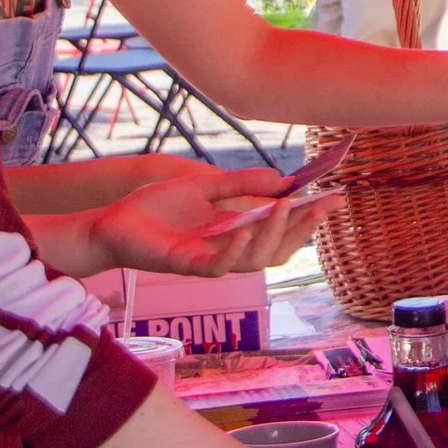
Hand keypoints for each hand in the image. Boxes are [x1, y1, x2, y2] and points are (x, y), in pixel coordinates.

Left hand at [91, 166, 334, 276]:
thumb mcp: (205, 188)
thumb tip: (282, 180)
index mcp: (235, 233)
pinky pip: (218, 266)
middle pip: (277, 251)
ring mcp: (209, 261)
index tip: (335, 198)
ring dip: (272, 236)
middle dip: (302, 230)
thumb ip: (240, 185)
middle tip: (321, 206)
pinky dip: (236, 250)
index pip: (281, 230)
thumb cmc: (155, 209)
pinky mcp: (186, 265)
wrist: (113, 222)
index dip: (308, 217)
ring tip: (283, 207)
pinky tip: (247, 229)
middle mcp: (228, 251)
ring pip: (254, 261)